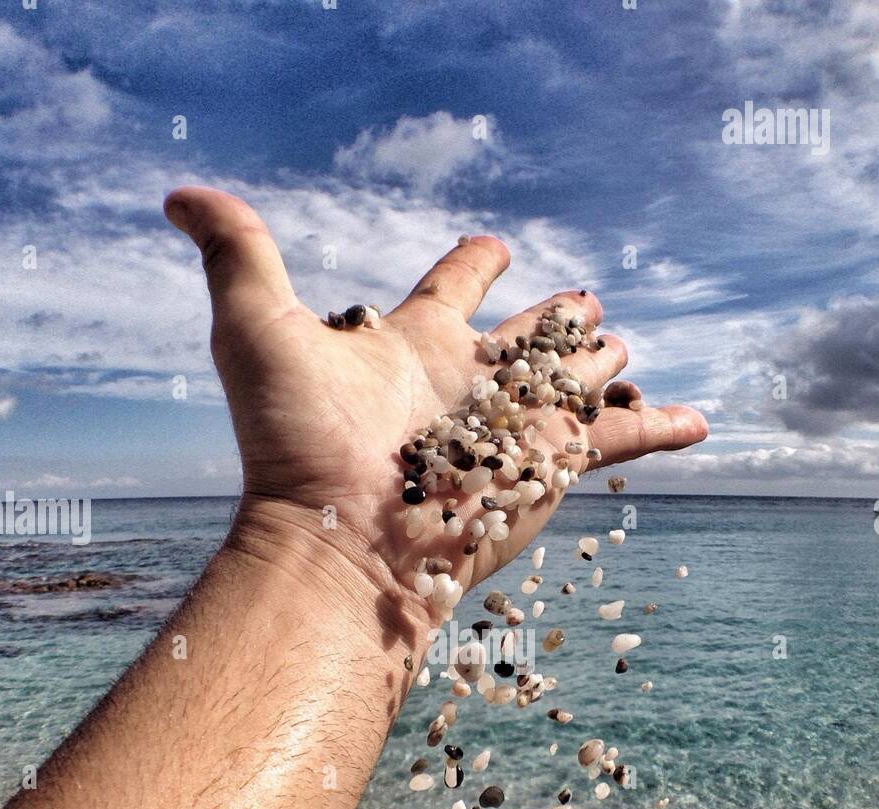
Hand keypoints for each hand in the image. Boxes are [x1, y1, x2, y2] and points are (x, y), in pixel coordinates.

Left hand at [165, 187, 707, 634]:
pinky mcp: (552, 464)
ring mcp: (514, 426)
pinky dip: (659, 427)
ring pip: (573, 381)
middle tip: (583, 298)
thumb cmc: (295, 441)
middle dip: (550, 318)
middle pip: (522, 338)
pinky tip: (697, 420)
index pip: (452, 290)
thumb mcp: (257, 327)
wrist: (341, 542)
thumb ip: (237, 252)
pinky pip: (620, 438)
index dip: (473, 264)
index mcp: (414, 345)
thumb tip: (181, 195)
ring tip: (620, 340)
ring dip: (598, 363)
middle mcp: (468, 385)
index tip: (492, 244)